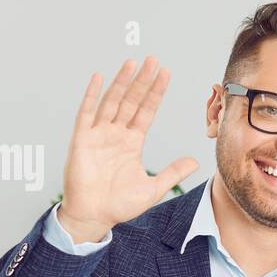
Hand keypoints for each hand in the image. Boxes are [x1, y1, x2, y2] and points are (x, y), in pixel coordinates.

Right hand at [60, 56, 199, 241]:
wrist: (94, 217)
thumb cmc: (119, 205)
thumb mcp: (153, 188)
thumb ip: (173, 173)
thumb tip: (195, 161)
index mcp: (131, 143)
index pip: (146, 111)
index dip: (155, 93)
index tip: (165, 74)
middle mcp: (116, 134)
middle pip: (131, 101)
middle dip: (143, 81)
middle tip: (153, 60)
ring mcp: (98, 135)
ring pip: (112, 102)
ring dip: (122, 82)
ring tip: (133, 63)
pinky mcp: (82, 140)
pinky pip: (87, 113)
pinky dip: (92, 95)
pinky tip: (100, 78)